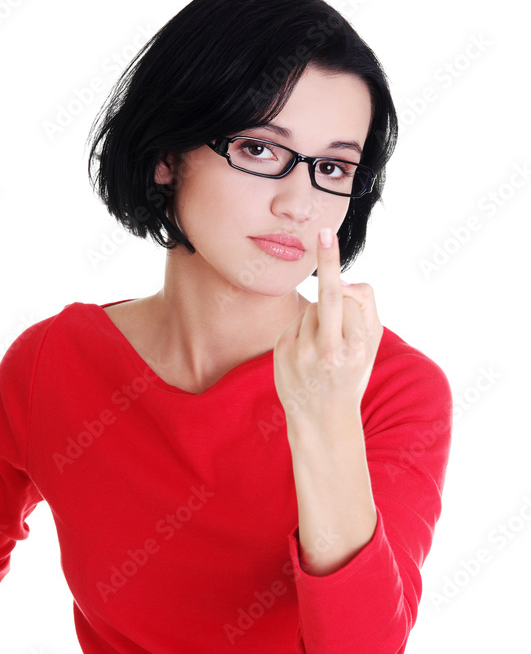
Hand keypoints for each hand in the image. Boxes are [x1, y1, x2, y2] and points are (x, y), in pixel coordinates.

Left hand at [273, 227, 382, 428]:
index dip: (345, 285)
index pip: (351, 298)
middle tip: (324, 233)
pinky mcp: (281, 353)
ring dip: (319, 317)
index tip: (327, 237)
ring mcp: (302, 353)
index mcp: (356, 348)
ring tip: (324, 348)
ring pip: (311, 308)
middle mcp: (330, 350)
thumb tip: (342, 281)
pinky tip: (307, 352)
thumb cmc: (352, 375)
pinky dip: (303, 329)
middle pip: (331, 297)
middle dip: (329, 263)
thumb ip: (366, 311)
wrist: (323, 421)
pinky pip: (295, 322)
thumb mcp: (371, 348)